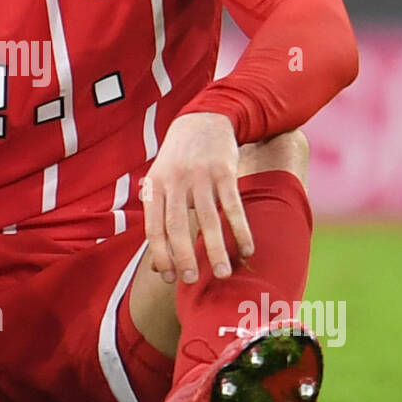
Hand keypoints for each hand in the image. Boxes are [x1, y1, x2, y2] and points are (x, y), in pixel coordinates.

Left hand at [141, 112, 252, 284]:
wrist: (203, 120)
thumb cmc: (178, 161)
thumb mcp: (160, 182)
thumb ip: (158, 219)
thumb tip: (155, 266)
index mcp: (155, 187)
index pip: (154, 228)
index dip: (160, 255)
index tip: (169, 278)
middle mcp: (175, 182)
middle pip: (178, 226)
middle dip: (184, 257)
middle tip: (192, 281)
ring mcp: (200, 177)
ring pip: (208, 220)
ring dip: (216, 250)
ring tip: (223, 274)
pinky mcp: (225, 172)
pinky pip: (233, 207)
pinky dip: (241, 230)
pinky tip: (247, 249)